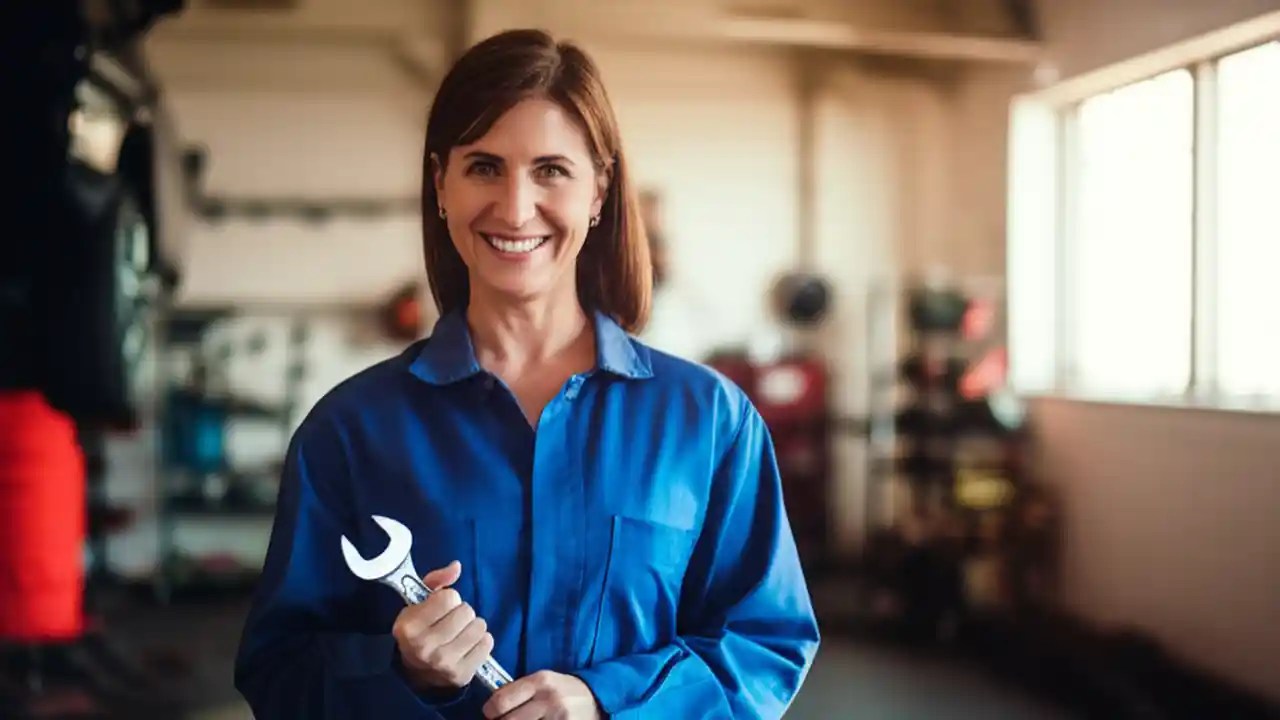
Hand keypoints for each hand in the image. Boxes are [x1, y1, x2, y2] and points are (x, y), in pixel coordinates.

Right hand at [391, 560, 493, 691]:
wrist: (416, 673)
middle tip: (452, 622)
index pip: (449, 597)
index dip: (448, 598)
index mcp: (409, 627)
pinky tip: (468, 645)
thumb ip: (436, 580)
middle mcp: (425, 647)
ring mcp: (444, 663)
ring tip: (461, 633)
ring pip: (479, 626)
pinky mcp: (461, 674)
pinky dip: (481, 641)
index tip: (441, 607)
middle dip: (462, 612)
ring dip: (473, 626)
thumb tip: (457, 566)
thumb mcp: (418, 604)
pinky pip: (487, 644)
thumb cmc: (420, 631)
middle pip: (466, 611)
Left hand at [482, 670, 601, 719]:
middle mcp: (549, 699)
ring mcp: (558, 718)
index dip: (490, 711)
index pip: (501, 701)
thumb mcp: (543, 682)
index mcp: (540, 681)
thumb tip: (490, 707)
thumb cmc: (562, 691)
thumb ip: (519, 691)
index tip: (490, 713)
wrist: (596, 700)